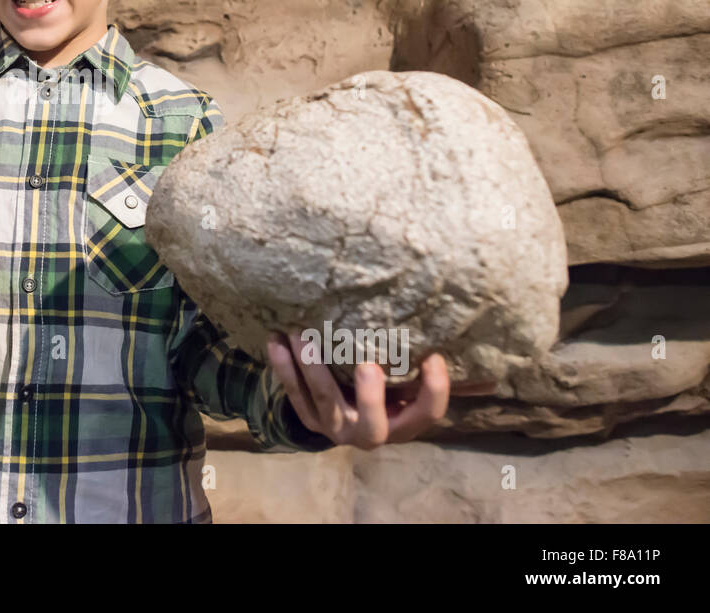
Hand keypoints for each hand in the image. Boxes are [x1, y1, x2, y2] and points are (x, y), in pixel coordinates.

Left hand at [266, 329, 493, 449]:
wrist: (345, 417)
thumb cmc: (390, 394)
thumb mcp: (416, 391)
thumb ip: (443, 380)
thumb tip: (495, 372)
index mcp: (403, 423)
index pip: (427, 415)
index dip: (433, 391)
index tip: (433, 356)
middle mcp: (370, 433)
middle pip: (372, 422)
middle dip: (369, 394)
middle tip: (366, 362)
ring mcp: (335, 428)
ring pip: (323, 404)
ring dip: (311, 370)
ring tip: (303, 336)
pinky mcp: (307, 417)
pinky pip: (293, 395)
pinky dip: (283, 368)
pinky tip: (275, 340)